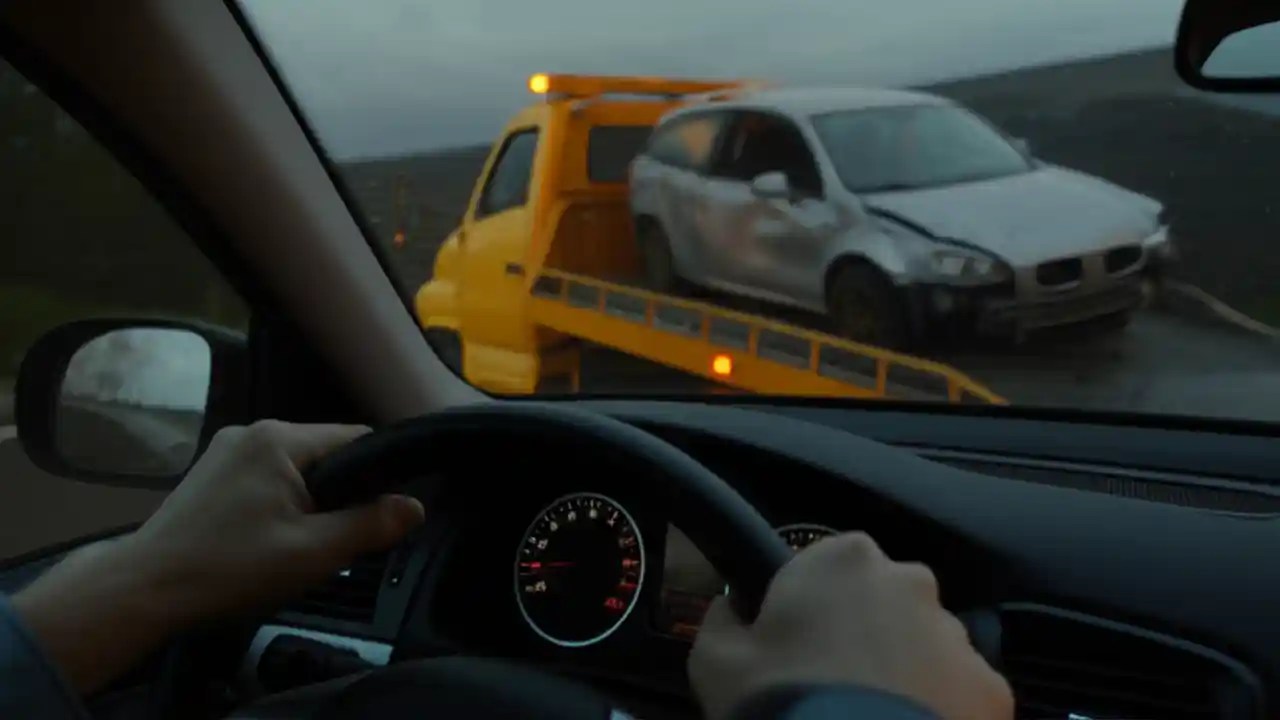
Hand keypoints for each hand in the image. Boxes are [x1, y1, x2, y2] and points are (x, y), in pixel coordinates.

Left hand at [14, 421, 423, 693]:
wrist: (144, 592)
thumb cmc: (230, 569)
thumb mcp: (314, 553)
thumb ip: (371, 526)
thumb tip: (414, 507)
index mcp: (279, 439)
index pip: (356, 439)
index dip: (378, 476)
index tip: (379, 515)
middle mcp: (251, 432)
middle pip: (325, 455)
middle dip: (339, 495)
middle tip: (334, 542)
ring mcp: (225, 451)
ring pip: (295, 470)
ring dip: (307, 503)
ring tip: (298, 546)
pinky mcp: (209, 474)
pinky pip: (265, 480)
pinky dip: (278, 506)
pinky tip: (268, 542)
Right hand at [688, 533, 1012, 719]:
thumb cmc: (779, 702)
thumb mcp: (716, 660)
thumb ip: (723, 620)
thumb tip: (731, 610)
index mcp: (844, 559)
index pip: (825, 566)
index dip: (807, 606)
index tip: (793, 643)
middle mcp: (910, 582)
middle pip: (882, 602)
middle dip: (864, 634)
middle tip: (832, 683)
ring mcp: (957, 636)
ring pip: (925, 647)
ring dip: (903, 670)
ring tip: (871, 714)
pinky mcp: (992, 688)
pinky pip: (959, 693)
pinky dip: (938, 709)